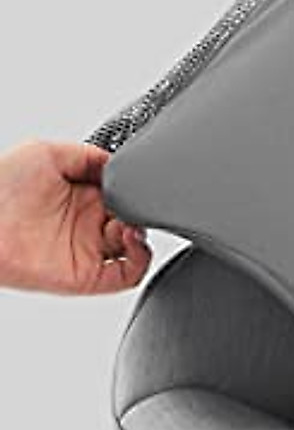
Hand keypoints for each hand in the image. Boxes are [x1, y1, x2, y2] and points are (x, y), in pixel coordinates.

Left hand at [0, 140, 151, 293]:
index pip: (123, 197)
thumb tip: (120, 162)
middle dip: (142, 213)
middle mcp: (86, 225)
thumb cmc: (0, 186)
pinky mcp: (87, 276)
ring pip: (136, 251)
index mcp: (81, 197)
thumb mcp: (47, 152)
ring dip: (143, 236)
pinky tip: (130, 239)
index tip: (136, 183)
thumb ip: (89, 155)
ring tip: (132, 223)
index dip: (134, 191)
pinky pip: (128, 276)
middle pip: (134, 222)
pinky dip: (140, 260)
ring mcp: (87, 252)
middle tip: (135, 204)